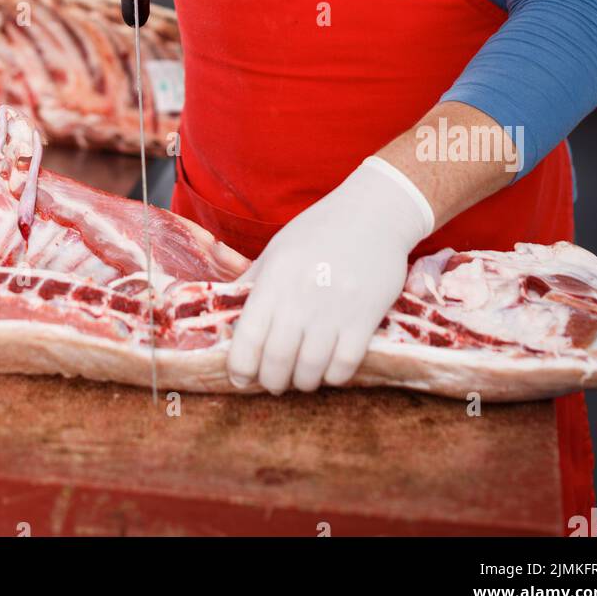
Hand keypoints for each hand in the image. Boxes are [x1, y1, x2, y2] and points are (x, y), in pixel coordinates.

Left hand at [227, 159, 433, 393]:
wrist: (374, 213)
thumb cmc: (320, 230)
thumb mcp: (278, 249)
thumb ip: (252, 282)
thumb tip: (223, 312)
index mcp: (275, 277)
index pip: (248, 337)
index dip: (240, 368)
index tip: (241, 378)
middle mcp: (301, 295)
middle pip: (277, 361)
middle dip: (271, 381)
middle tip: (273, 382)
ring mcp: (335, 308)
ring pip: (310, 370)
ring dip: (302, 382)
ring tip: (300, 377)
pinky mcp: (366, 318)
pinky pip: (344, 366)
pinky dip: (333, 376)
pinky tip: (329, 367)